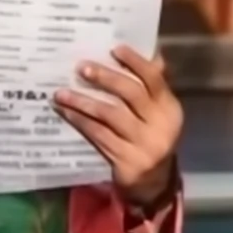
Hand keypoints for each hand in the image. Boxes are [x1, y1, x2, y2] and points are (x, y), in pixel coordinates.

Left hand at [53, 45, 182, 205]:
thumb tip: (151, 52)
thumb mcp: (156, 114)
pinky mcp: (126, 161)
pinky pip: (99, 135)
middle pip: (131, 94)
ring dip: (84, 102)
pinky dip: (81, 122)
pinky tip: (66, 113)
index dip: (136, 62)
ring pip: (110, 115)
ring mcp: (144, 145)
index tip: (114, 49)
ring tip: (62, 92)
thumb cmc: (149, 137)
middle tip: (81, 66)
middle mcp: (161, 125)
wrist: (153, 183)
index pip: (154, 80)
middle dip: (105, 78)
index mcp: (169, 108)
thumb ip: (151, 86)